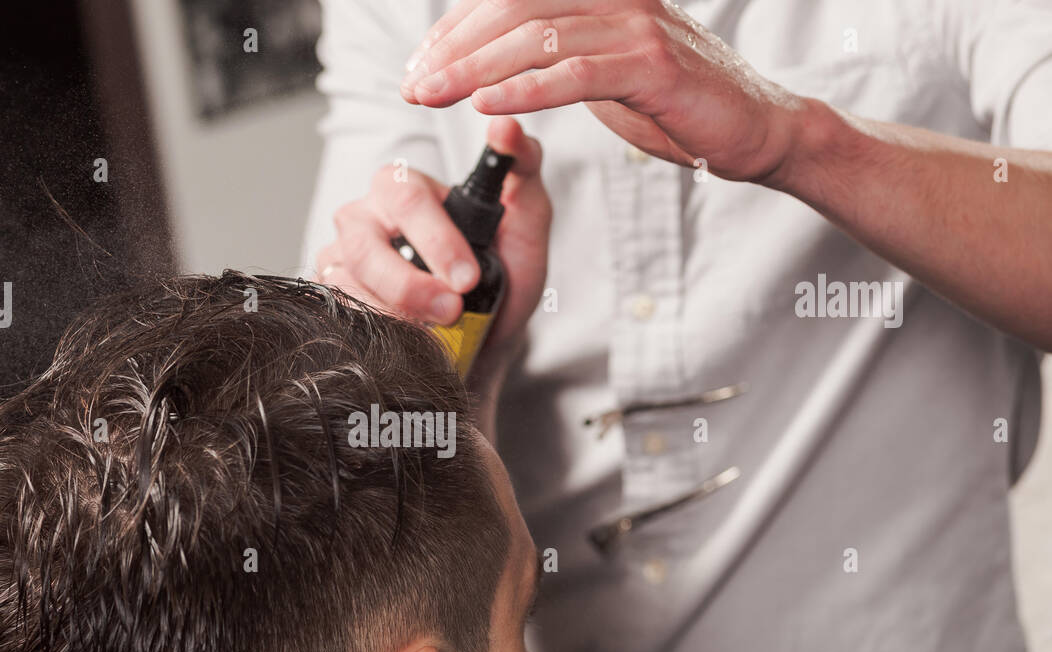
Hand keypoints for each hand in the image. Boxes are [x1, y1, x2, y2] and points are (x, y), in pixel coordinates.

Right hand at [315, 117, 549, 374]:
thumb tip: (508, 124)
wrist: (485, 343)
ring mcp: (342, 260)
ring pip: (350, 283)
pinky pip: (341, 313)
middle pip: (365, 243)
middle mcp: (365, 219)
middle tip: (452, 310)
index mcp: (404, 189)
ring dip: (398, 312)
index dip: (436, 240)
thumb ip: (524, 168)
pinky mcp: (332, 299)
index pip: (405, 200)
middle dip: (411, 283)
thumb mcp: (526, 223)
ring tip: (437, 330)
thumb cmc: (503, 279)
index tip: (469, 279)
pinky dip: (380, 329)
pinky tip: (410, 336)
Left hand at [400, 0, 807, 186]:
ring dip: (474, 69)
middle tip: (413, 85)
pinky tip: (486, 105)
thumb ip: (554, 59)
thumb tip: (491, 68)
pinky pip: (575, 75)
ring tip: (431, 96)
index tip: (418, 66)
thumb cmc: (674, 102)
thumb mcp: (602, 71)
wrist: (752, 126)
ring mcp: (636, 27)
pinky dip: (525, 89)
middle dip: (452, 49)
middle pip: (513, 11)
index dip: (455, 29)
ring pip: (536, 39)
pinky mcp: (652, 67)